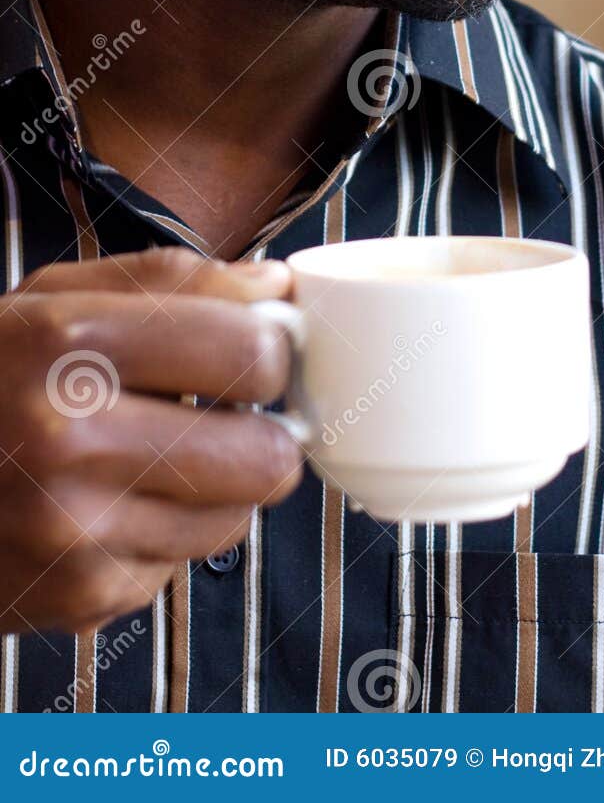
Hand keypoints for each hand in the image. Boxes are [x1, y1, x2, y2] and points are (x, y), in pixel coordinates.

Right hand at [0, 247, 301, 635]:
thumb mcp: (54, 298)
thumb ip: (172, 282)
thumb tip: (275, 288)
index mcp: (68, 347)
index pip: (251, 352)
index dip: (273, 347)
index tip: (262, 347)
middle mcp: (69, 443)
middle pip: (265, 455)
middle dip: (265, 430)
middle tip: (235, 412)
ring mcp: (75, 533)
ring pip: (236, 519)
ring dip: (220, 486)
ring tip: (161, 455)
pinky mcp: (80, 596)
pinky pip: (182, 564)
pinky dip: (167, 532)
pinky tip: (114, 501)